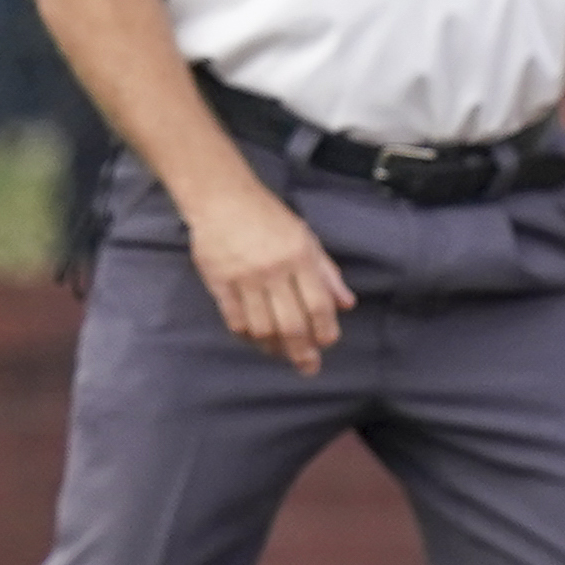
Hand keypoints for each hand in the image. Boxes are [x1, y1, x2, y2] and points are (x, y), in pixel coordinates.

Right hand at [183, 183, 354, 375]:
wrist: (221, 198)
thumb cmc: (269, 218)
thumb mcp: (306, 239)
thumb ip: (327, 273)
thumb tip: (346, 304)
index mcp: (299, 258)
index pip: (319, 305)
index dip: (325, 331)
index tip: (327, 344)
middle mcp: (273, 270)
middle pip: (292, 324)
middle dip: (302, 352)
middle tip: (308, 366)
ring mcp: (244, 278)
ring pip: (262, 328)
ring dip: (274, 348)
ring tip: (281, 353)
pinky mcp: (218, 282)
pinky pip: (235, 320)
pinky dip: (247, 336)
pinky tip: (256, 339)